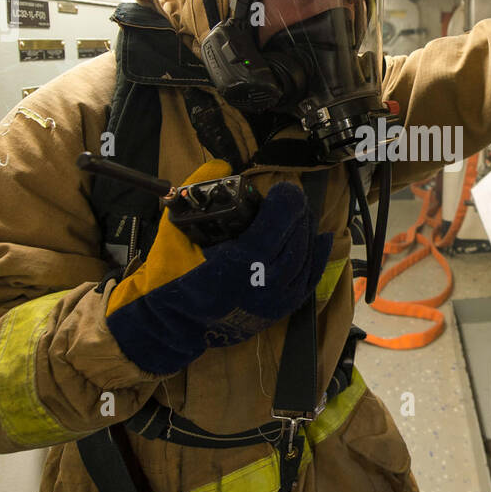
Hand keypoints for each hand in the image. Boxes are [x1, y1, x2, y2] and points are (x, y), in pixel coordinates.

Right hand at [105, 168, 332, 374]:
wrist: (170, 325)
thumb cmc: (169, 278)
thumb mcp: (174, 231)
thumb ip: (196, 192)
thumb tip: (221, 165)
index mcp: (238, 263)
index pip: (277, 224)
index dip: (286, 201)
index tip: (283, 189)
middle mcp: (263, 283)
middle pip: (295, 238)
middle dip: (297, 212)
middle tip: (290, 196)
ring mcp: (274, 300)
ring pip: (304, 257)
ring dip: (305, 230)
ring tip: (299, 213)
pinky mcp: (278, 310)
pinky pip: (307, 280)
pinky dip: (317, 256)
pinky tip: (321, 237)